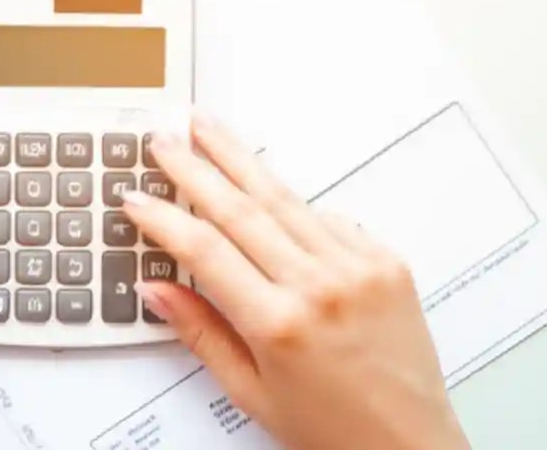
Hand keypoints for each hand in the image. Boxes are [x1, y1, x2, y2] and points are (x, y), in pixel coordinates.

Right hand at [124, 112, 468, 449]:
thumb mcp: (248, 391)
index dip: (163, 218)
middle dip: (194, 166)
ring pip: (284, 198)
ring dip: (240, 159)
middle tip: (165, 137)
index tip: (135, 197)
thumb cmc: (333, 430)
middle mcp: (321, 286)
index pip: (204, 249)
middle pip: (240, 208)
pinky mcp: (386, 262)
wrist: (411, 449)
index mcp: (279, 324)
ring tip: (208, 129)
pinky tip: (266, 184)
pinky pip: (327, 217)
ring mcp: (359, 268)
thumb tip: (156, 288)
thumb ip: (199, 331)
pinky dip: (292, 200)